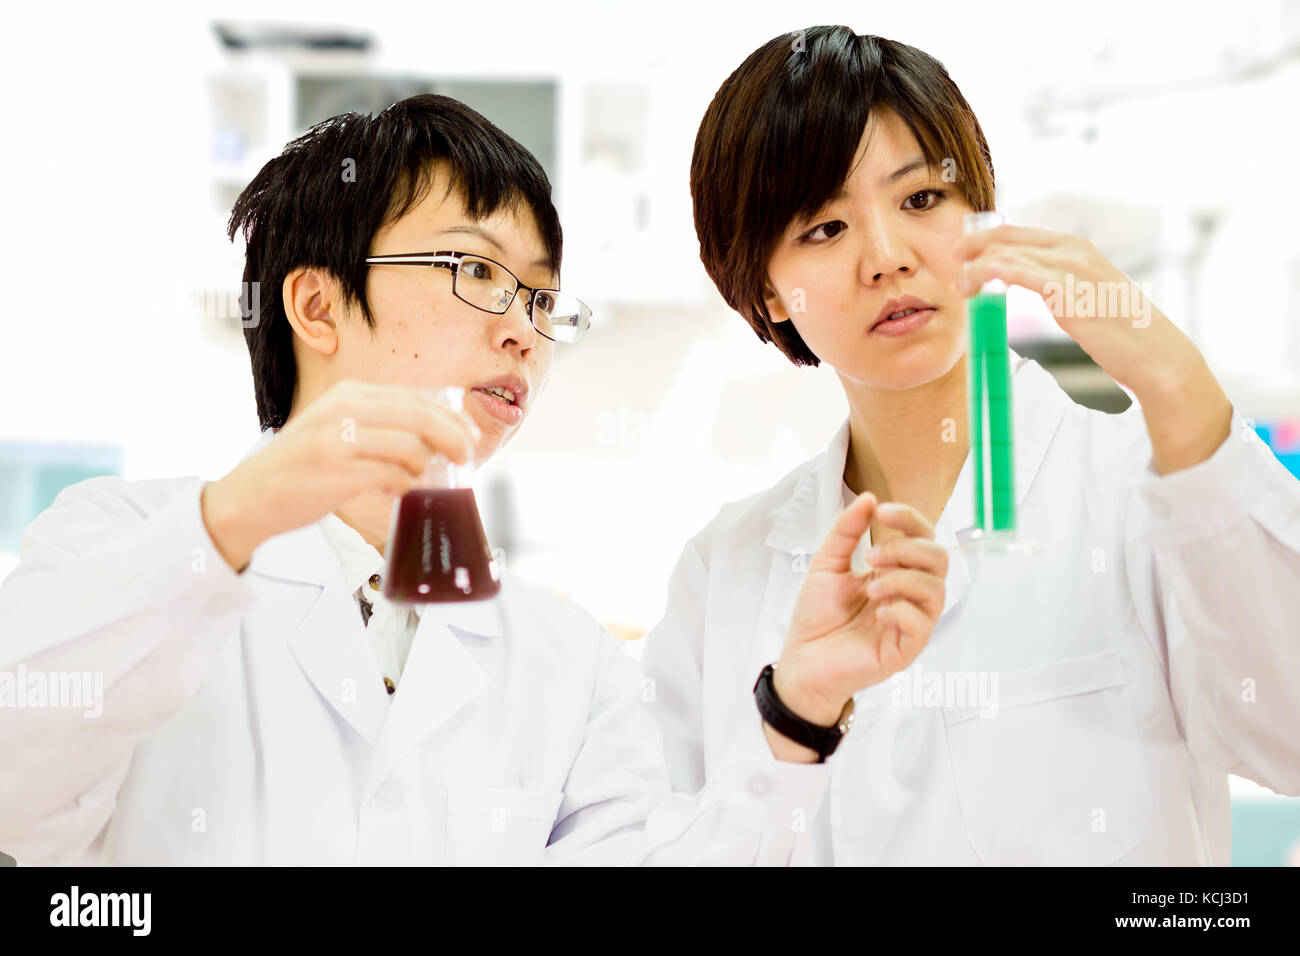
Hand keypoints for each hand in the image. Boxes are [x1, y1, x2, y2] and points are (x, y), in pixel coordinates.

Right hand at [200, 380, 480, 572]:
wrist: (251, 495)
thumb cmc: (302, 466)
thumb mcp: (336, 426)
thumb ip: (380, 423)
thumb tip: (438, 432)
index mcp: (348, 394)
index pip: (415, 397)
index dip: (450, 416)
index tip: (468, 435)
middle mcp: (342, 409)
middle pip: (419, 416)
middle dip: (453, 437)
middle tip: (465, 457)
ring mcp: (337, 440)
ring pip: (410, 445)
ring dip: (423, 467)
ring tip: (414, 479)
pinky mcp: (336, 472)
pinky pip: (393, 475)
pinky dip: (404, 486)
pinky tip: (395, 493)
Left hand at [773, 492, 947, 734]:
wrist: (801, 660)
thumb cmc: (816, 616)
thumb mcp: (826, 564)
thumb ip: (846, 531)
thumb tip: (869, 498)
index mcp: (894, 572)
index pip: (922, 538)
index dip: (909, 519)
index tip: (882, 510)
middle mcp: (909, 595)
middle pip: (939, 559)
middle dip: (908, 549)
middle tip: (871, 556)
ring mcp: (911, 623)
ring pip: (936, 590)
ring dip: (904, 579)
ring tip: (870, 588)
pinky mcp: (906, 650)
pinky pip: (922, 624)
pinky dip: (902, 610)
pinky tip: (877, 611)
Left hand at [953, 223, 1204, 396]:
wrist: (1153, 354)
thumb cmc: (1119, 330)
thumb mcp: (1084, 295)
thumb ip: (1056, 283)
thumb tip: (1028, 284)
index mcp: (1075, 246)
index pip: (1017, 231)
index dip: (983, 239)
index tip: (962, 255)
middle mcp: (1072, 248)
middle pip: (1005, 237)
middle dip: (972, 250)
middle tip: (952, 269)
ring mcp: (1069, 267)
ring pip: (1004, 253)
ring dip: (974, 269)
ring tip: (959, 288)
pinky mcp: (1065, 290)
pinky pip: (1014, 272)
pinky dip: (987, 274)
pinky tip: (973, 287)